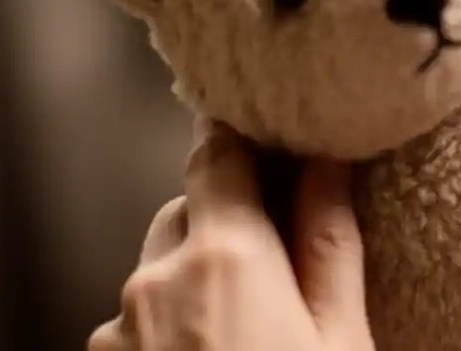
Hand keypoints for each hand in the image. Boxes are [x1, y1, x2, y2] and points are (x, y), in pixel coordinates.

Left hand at [88, 120, 373, 350]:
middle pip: (189, 213)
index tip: (266, 131)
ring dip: (195, 277)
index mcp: (225, 255)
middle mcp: (156, 278)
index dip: (242, 137)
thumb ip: (330, 245)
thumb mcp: (341, 336)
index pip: (218, 154)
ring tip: (245, 324)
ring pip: (160, 269)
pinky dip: (167, 323)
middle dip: (228, 223)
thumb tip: (329, 162)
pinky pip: (136, 319)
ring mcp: (119, 325)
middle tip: (278, 265)